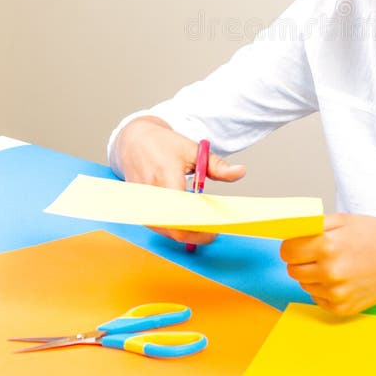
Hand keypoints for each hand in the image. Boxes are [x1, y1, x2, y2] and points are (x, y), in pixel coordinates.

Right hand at [112, 117, 245, 245]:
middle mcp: (150, 192)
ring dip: (186, 232)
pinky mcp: (139, 210)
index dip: (200, 226)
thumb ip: (217, 165)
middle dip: (196, 234)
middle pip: (174, 228)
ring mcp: (141, 203)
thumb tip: (240, 172)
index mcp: (165, 175)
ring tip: (203, 223)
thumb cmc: (164, 145)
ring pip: (167, 231)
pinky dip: (175, 227)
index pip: (182, 211)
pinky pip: (160, 227)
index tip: (217, 228)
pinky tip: (188, 221)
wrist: (134, 142)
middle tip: (213, 230)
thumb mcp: (194, 150)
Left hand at [280, 214, 375, 315]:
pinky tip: (342, 278)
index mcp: (327, 247)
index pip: (287, 251)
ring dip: (313, 275)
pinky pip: (318, 299)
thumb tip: (288, 231)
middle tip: (319, 253)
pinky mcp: (342, 309)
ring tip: (336, 264)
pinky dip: (324, 289)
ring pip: (304, 285)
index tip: (300, 244)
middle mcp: (330, 273)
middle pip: (292, 270)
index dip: (292, 245)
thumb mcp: (343, 220)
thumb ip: (312, 226)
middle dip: (301, 260)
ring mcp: (336, 294)